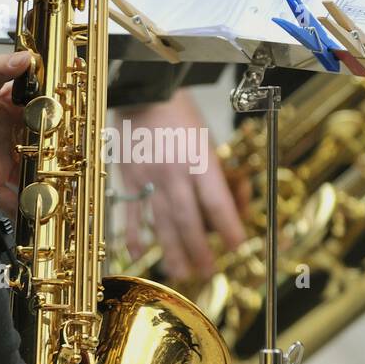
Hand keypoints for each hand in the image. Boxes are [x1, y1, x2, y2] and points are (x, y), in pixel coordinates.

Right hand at [118, 90, 250, 280]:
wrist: (146, 91)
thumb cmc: (183, 116)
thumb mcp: (209, 142)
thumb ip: (218, 176)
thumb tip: (230, 209)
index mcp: (199, 160)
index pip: (216, 202)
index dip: (228, 227)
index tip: (237, 246)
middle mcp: (174, 171)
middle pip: (188, 218)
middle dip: (198, 249)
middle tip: (207, 272)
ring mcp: (148, 176)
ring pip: (161, 220)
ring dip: (171, 250)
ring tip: (179, 272)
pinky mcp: (128, 177)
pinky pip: (130, 211)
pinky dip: (134, 234)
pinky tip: (140, 253)